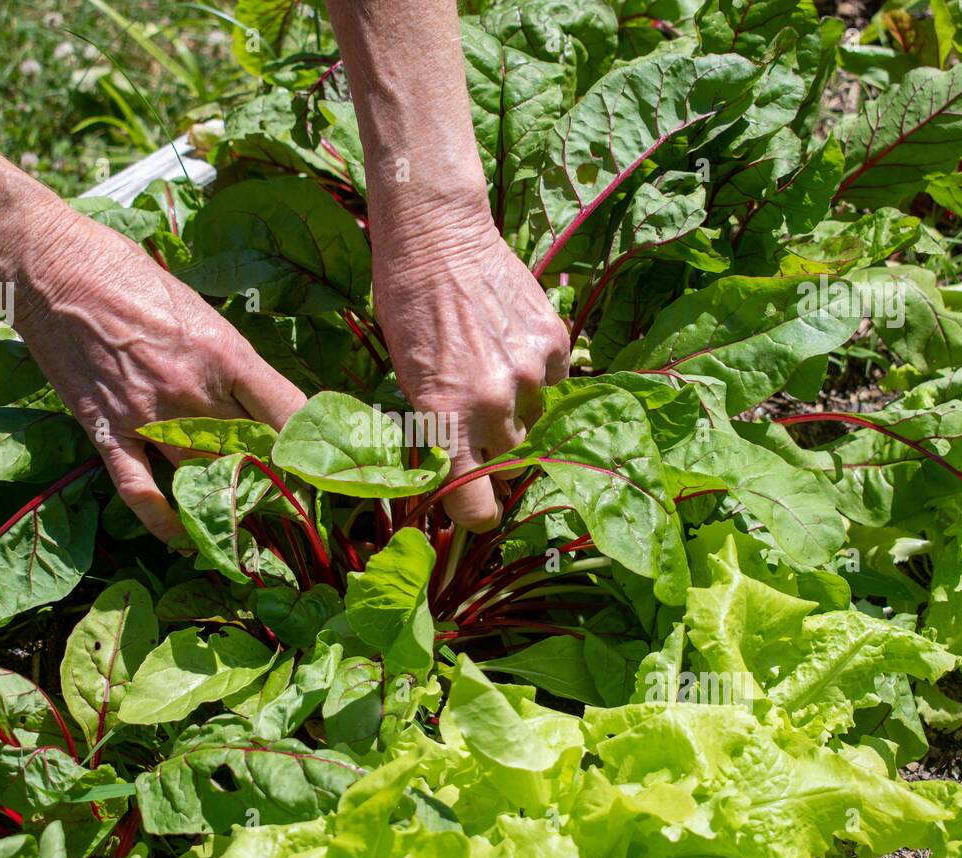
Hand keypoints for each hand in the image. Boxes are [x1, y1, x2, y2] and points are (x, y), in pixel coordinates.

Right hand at [15, 212, 306, 541]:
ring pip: (204, 480)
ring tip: (249, 526)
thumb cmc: (128, 273)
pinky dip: (163, 521)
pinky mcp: (107, 430)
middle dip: (277, 485)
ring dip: (228, 506)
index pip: (290, 412)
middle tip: (294, 507)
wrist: (52, 267)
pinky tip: (184, 538)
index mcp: (226, 353)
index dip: (314, 446)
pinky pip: (140, 491)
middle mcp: (195, 390)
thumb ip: (226, 358)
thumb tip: (256, 394)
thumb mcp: (197, 308)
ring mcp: (149, 415)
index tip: (327, 465)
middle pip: (253, 455)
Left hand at [373, 205, 570, 530]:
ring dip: (518, 407)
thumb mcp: (407, 377)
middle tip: (477, 419)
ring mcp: (530, 371)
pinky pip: (555, 381)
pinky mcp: (555, 342)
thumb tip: (459, 471)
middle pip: (510, 462)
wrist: (436, 237)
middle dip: (495, 449)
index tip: (476, 511)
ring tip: (491, 368)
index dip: (477, 515)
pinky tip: (511, 344)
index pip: (476, 505)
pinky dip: (538, 373)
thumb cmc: (406, 307)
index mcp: (447, 416)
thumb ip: (437, 428)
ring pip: (535, 421)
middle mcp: (494, 401)